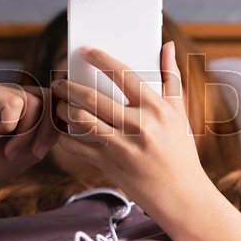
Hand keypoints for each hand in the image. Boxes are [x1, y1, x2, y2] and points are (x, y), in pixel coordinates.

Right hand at [0, 83, 58, 203]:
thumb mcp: (33, 146)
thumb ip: (51, 127)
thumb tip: (71, 109)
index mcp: (22, 102)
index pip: (54, 100)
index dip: (55, 125)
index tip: (41, 150)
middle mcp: (9, 91)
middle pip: (48, 98)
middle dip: (45, 130)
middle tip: (32, 152)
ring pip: (34, 101)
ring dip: (27, 133)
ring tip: (9, 149)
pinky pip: (14, 103)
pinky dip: (10, 127)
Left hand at [51, 42, 214, 221]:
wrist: (181, 195)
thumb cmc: (180, 151)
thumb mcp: (180, 113)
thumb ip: (171, 76)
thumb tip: (167, 45)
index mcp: (156, 108)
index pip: (124, 74)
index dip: (101, 59)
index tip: (86, 50)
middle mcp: (138, 125)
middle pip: (93, 97)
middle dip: (70, 86)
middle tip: (59, 82)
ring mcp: (122, 146)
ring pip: (81, 119)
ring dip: (63, 109)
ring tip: (59, 105)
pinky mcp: (109, 164)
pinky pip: (77, 146)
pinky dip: (65, 137)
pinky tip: (62, 131)